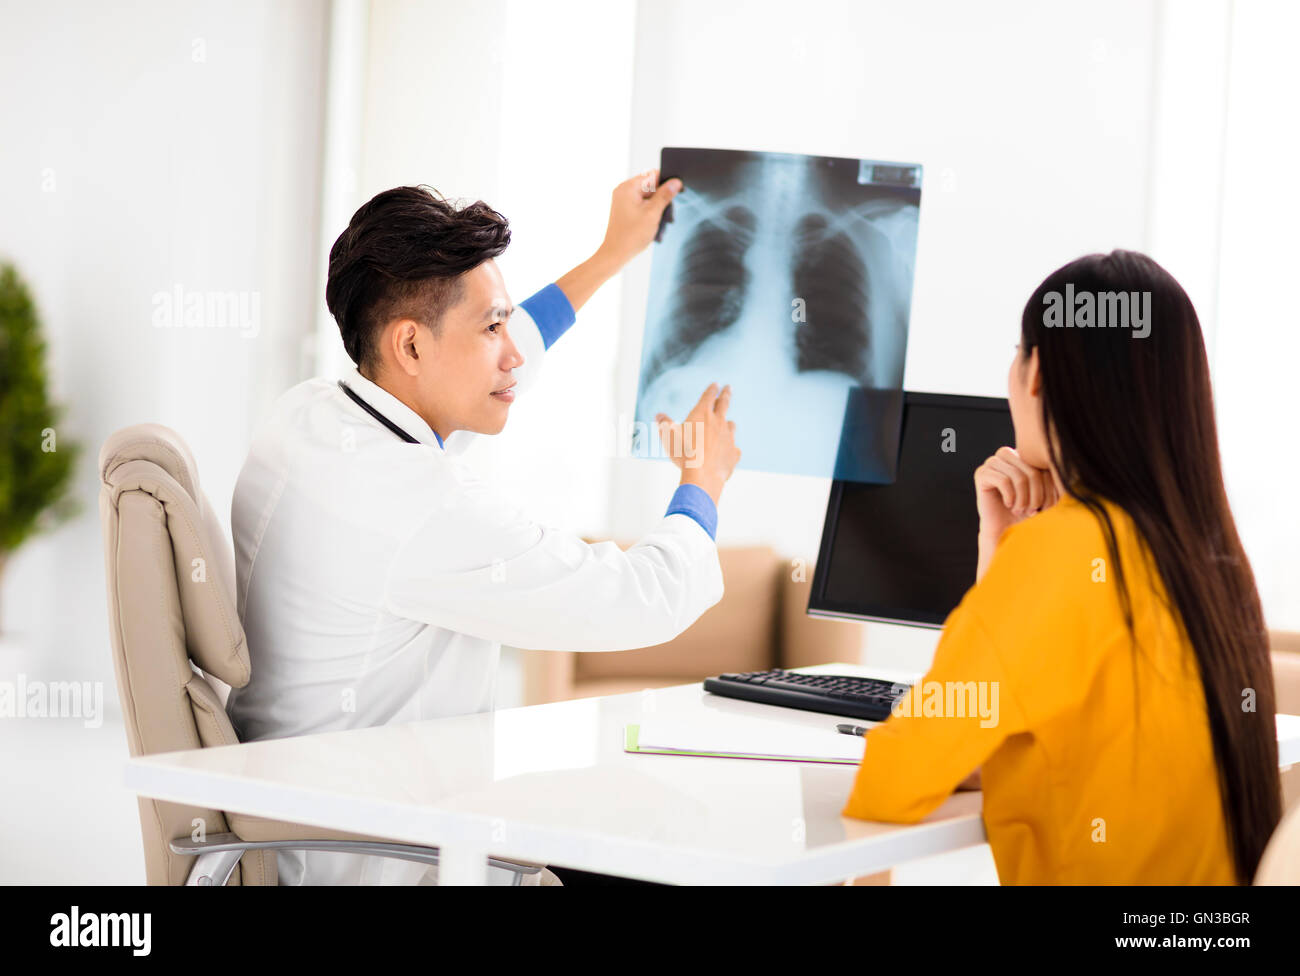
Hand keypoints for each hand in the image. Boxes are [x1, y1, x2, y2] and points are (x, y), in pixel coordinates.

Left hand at [595, 168, 682, 268]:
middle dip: (661, 199)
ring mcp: (623, 201)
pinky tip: (652, 226)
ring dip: (657, 208)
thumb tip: (676, 182)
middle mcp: (623, 191)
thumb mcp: (652, 214)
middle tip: (666, 214)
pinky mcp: (625, 210)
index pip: (652, 175)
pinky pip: (642, 206)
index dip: (666, 183)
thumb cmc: (630, 236)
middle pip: (651, 186)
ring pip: (648, 198)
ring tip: (658, 222)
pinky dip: (649, 214)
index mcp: (628, 187)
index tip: (675, 193)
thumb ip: (665, 196)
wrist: (615, 254)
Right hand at [655, 383, 739, 505]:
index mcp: (702, 414)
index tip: (716, 384)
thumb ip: (664, 424)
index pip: (709, 396)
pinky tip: (726, 452)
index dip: (712, 389)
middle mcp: (718, 422)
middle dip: (726, 394)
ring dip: (727, 423)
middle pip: (724, 403)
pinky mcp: (734, 453)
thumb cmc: (683, 454)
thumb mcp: (668, 436)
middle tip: (729, 388)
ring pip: (731, 425)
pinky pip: (734, 448)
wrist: (702, 476)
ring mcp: (728, 437)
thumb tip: (659, 416)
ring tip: (726, 423)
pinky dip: (730, 448)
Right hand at [973, 446, 1058, 579]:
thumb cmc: (1027, 512)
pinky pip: (1003, 481)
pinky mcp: (981, 474)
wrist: (1004, 529)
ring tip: (1020, 509)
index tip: (1045, 507)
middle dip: (1036, 495)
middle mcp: (1006, 454)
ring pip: (1018, 476)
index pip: (1044, 465)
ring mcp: (992, 462)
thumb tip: (1072, 467)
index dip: (1048, 488)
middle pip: (1032, 470)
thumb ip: (1055, 478)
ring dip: (1023, 498)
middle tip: (1032, 510)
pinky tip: (1009, 505)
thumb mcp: (1046, 493)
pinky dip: (1010, 497)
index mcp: (1023, 454)